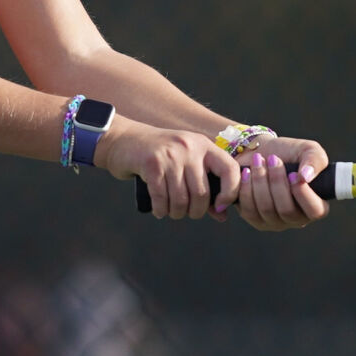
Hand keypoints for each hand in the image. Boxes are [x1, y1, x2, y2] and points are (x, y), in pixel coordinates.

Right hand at [98, 117, 239, 220]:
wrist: (124, 139)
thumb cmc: (160, 156)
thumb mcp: (186, 163)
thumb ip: (206, 186)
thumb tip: (222, 215)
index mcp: (204, 145)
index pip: (230, 170)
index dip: (230, 193)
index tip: (219, 206)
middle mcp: (189, 147)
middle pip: (202, 193)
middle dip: (195, 211)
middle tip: (186, 212)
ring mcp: (170, 155)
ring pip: (181, 199)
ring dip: (176, 213)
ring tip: (171, 211)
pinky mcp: (151, 164)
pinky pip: (161, 198)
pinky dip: (161, 210)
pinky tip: (159, 210)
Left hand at [231, 135, 329, 230]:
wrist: (260, 152)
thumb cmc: (289, 153)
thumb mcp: (308, 150)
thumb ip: (315, 160)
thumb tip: (305, 177)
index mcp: (315, 205)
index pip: (315, 211)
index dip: (304, 194)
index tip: (292, 174)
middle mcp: (296, 218)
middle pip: (286, 210)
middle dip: (277, 181)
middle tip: (273, 158)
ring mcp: (274, 222)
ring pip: (266, 209)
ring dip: (260, 181)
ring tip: (258, 160)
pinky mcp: (254, 219)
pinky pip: (248, 210)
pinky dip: (246, 188)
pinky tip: (247, 172)